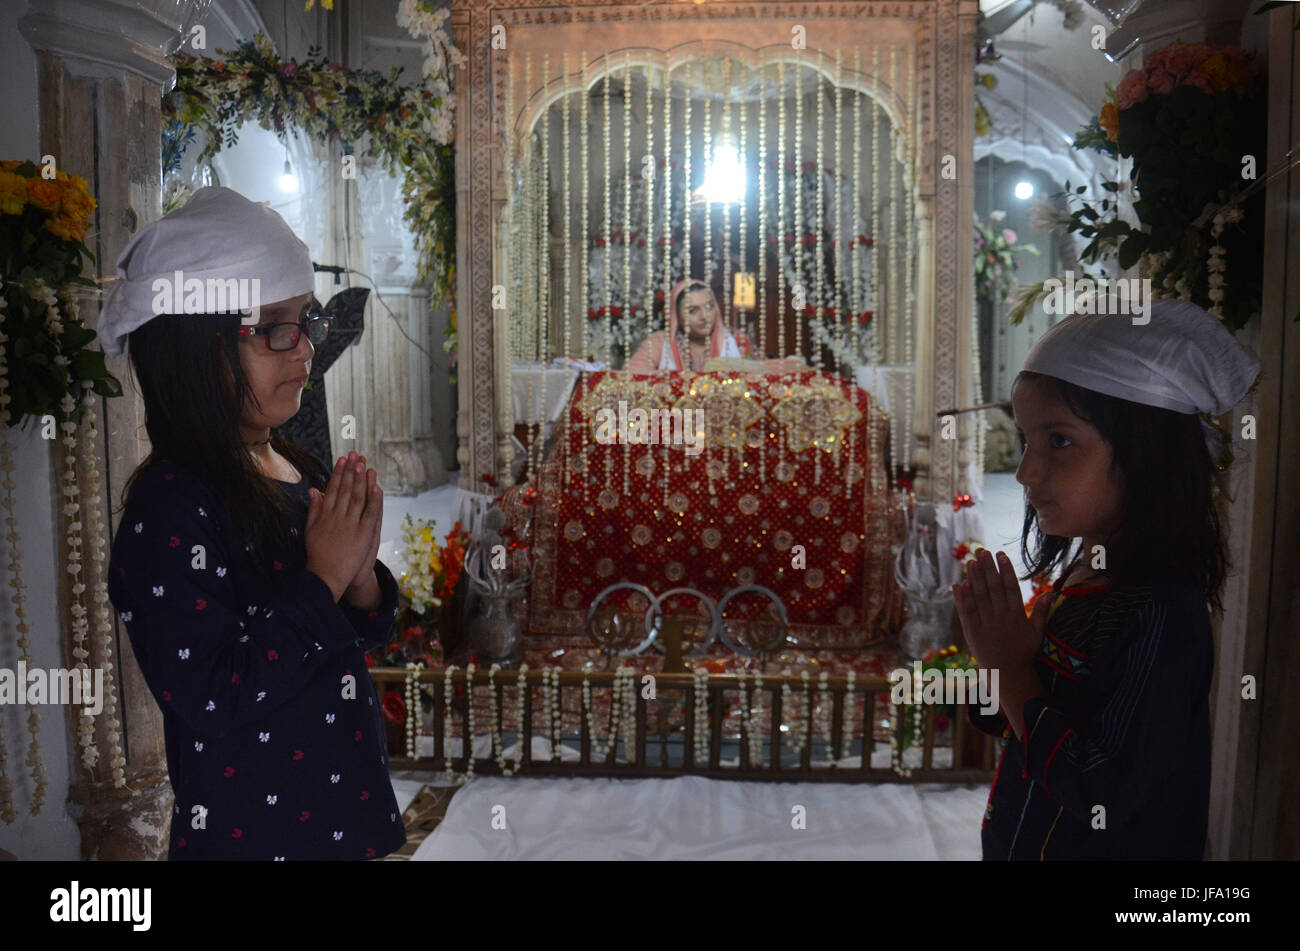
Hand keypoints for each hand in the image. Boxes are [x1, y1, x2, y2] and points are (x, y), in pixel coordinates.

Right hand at [304, 452, 381, 599]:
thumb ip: (314, 509)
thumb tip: (314, 490)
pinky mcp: (363, 534)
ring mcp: (351, 525)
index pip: (333, 489)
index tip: (343, 459)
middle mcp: (337, 517)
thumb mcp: (310, 529)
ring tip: (364, 464)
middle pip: (345, 489)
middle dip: (351, 471)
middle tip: (355, 455)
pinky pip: (370, 513)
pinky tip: (377, 486)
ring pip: (357, 498)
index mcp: (325, 515)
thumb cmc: (317, 554)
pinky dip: (374, 499)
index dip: (338, 473)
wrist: (326, 576)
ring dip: (362, 480)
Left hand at [953, 549, 1053, 672]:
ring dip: (973, 578)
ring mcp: (984, 624)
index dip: (1005, 570)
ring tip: (970, 561)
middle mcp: (999, 617)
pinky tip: (958, 584)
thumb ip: (1042, 611)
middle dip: (987, 567)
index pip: (1010, 587)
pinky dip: (961, 598)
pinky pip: (966, 612)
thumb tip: (1052, 592)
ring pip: (978, 596)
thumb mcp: (1037, 632)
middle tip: (982, 550)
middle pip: (992, 587)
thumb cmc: (1024, 652)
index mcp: (1016, 615)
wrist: (1008, 674)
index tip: (1001, 555)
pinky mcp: (971, 632)